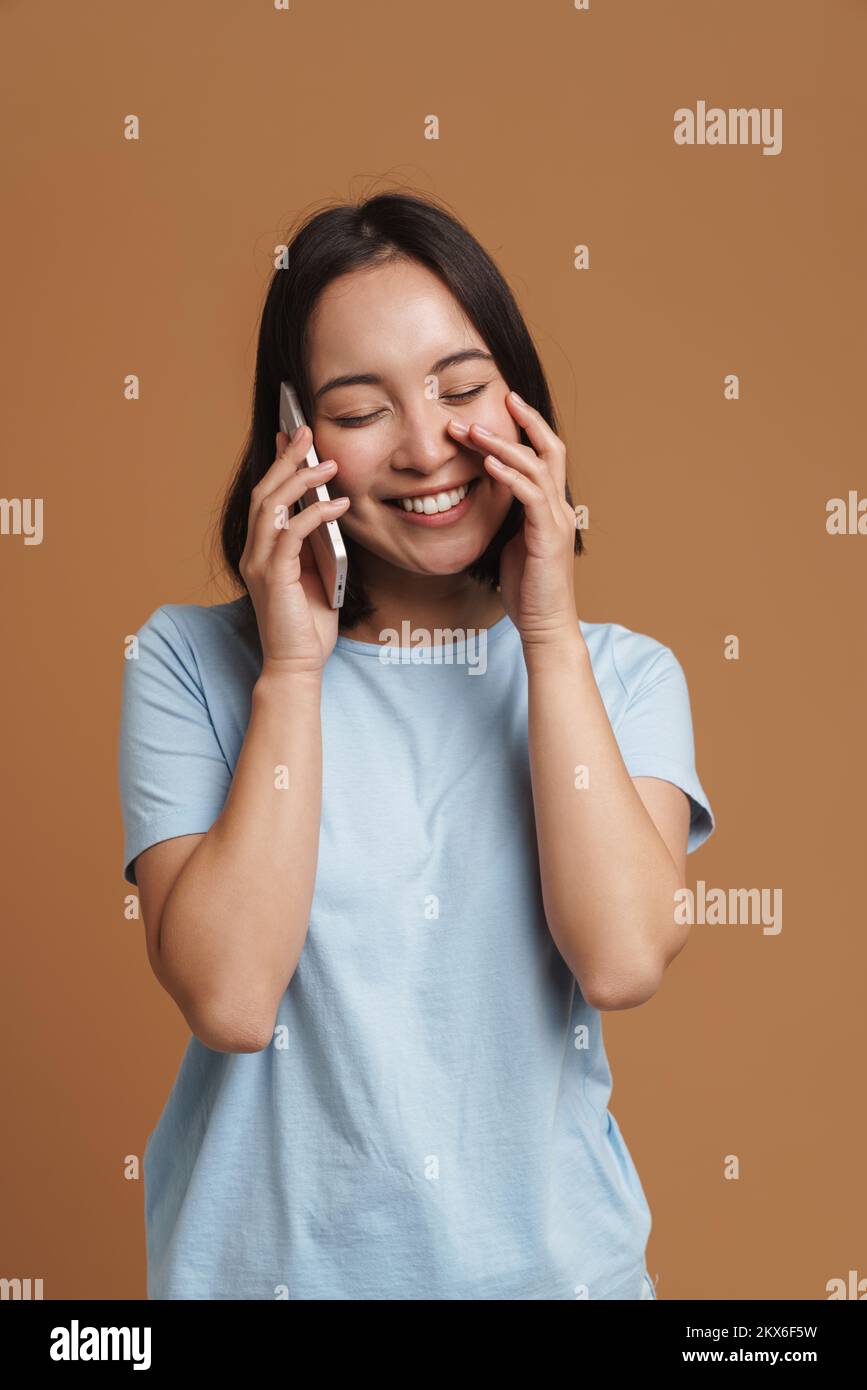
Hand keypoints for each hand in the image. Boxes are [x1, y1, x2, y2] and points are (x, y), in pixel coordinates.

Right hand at [239, 426, 350, 677]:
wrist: (297, 665)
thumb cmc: (308, 625)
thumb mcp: (316, 574)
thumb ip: (316, 544)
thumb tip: (330, 509)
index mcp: (261, 551)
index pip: (266, 497)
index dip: (278, 464)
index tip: (293, 437)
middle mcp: (253, 552)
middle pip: (265, 492)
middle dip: (286, 459)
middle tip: (306, 430)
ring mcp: (260, 563)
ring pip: (272, 506)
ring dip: (301, 480)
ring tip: (328, 462)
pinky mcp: (273, 576)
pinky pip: (292, 534)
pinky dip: (315, 514)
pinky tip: (338, 504)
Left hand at [447, 391, 580, 647]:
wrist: (545, 625)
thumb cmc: (527, 589)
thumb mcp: (512, 543)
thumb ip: (508, 517)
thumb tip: (488, 495)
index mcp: (551, 507)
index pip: (544, 455)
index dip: (527, 427)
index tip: (504, 404)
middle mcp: (560, 507)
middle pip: (548, 448)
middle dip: (522, 421)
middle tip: (496, 398)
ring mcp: (557, 520)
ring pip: (535, 467)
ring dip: (502, 445)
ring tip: (472, 429)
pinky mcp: (548, 536)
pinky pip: (530, 495)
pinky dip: (509, 475)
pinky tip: (488, 463)